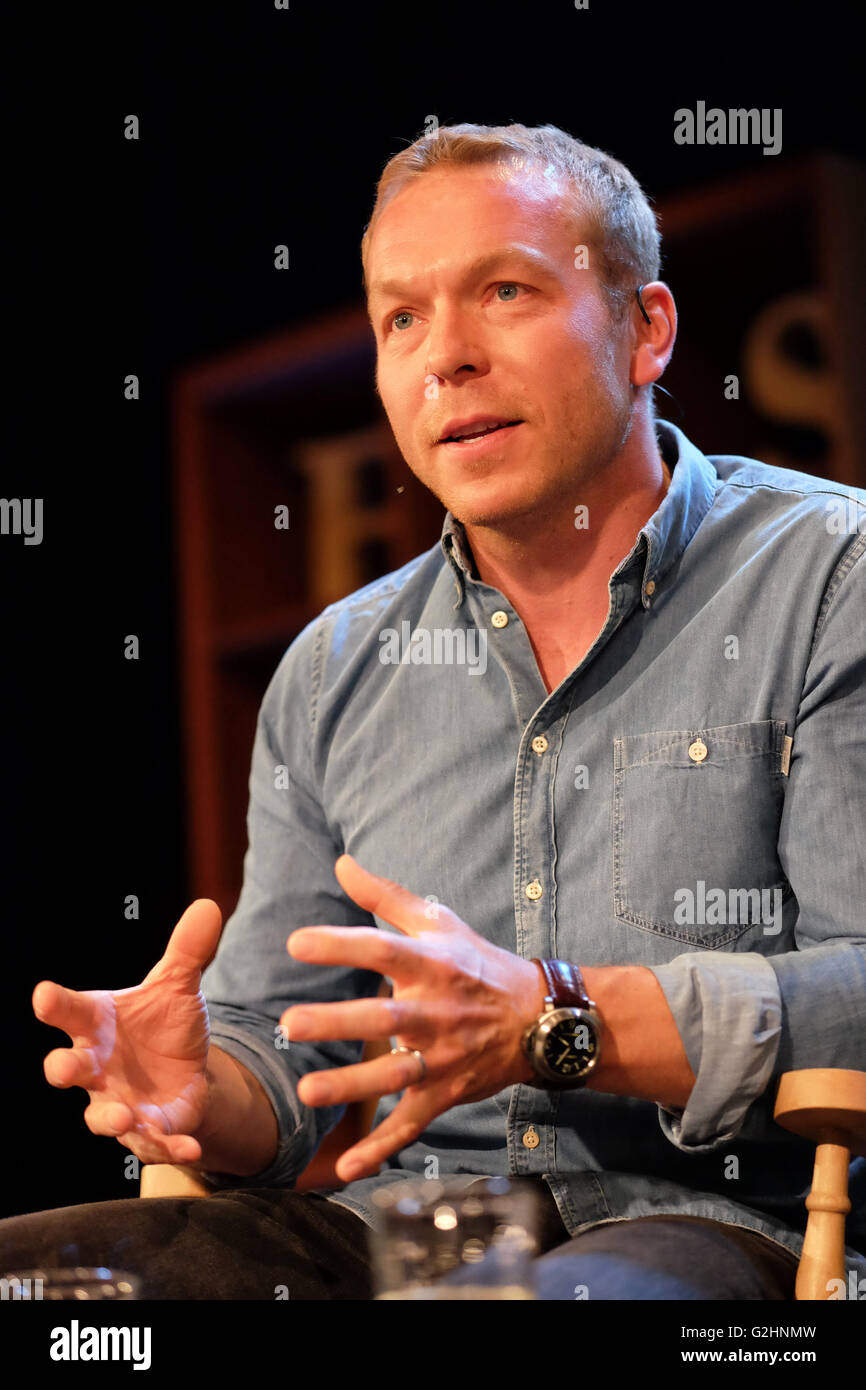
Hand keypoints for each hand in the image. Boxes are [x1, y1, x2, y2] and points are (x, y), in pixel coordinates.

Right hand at [33, 899, 223, 1165]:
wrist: (186, 1068)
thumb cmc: (162, 1024)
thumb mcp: (178, 987)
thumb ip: (187, 952)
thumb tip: (209, 906)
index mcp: (98, 1024)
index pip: (69, 1011)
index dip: (55, 1004)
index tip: (44, 995)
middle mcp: (98, 1066)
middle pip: (68, 1070)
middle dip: (63, 1069)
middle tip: (63, 1067)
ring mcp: (117, 1101)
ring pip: (101, 1116)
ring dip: (109, 1117)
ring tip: (121, 1115)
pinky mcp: (148, 1129)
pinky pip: (153, 1142)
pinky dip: (170, 1145)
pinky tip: (190, 1146)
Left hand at [282, 856, 546, 1181]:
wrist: (537, 1018)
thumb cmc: (477, 963)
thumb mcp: (439, 922)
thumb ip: (385, 895)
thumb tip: (341, 861)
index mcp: (431, 964)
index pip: (381, 949)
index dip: (340, 945)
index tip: (296, 943)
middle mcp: (435, 1011)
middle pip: (383, 1017)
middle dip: (337, 1022)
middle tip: (290, 1025)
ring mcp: (441, 1057)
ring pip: (394, 1076)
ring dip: (351, 1088)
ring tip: (305, 1092)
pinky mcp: (444, 1093)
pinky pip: (411, 1125)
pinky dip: (381, 1150)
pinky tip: (345, 1169)